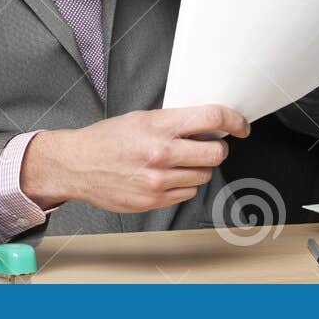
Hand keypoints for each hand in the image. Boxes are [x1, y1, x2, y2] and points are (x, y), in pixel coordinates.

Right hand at [19, 104, 249, 213]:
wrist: (77, 165)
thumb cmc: (106, 140)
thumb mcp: (140, 118)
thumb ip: (173, 122)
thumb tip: (205, 124)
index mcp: (159, 127)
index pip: (212, 118)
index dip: (234, 121)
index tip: (241, 126)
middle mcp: (161, 154)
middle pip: (216, 152)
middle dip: (216, 147)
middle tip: (206, 144)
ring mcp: (159, 181)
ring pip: (203, 175)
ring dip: (198, 168)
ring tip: (178, 161)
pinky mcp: (154, 201)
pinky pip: (187, 194)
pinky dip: (184, 185)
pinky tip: (167, 176)